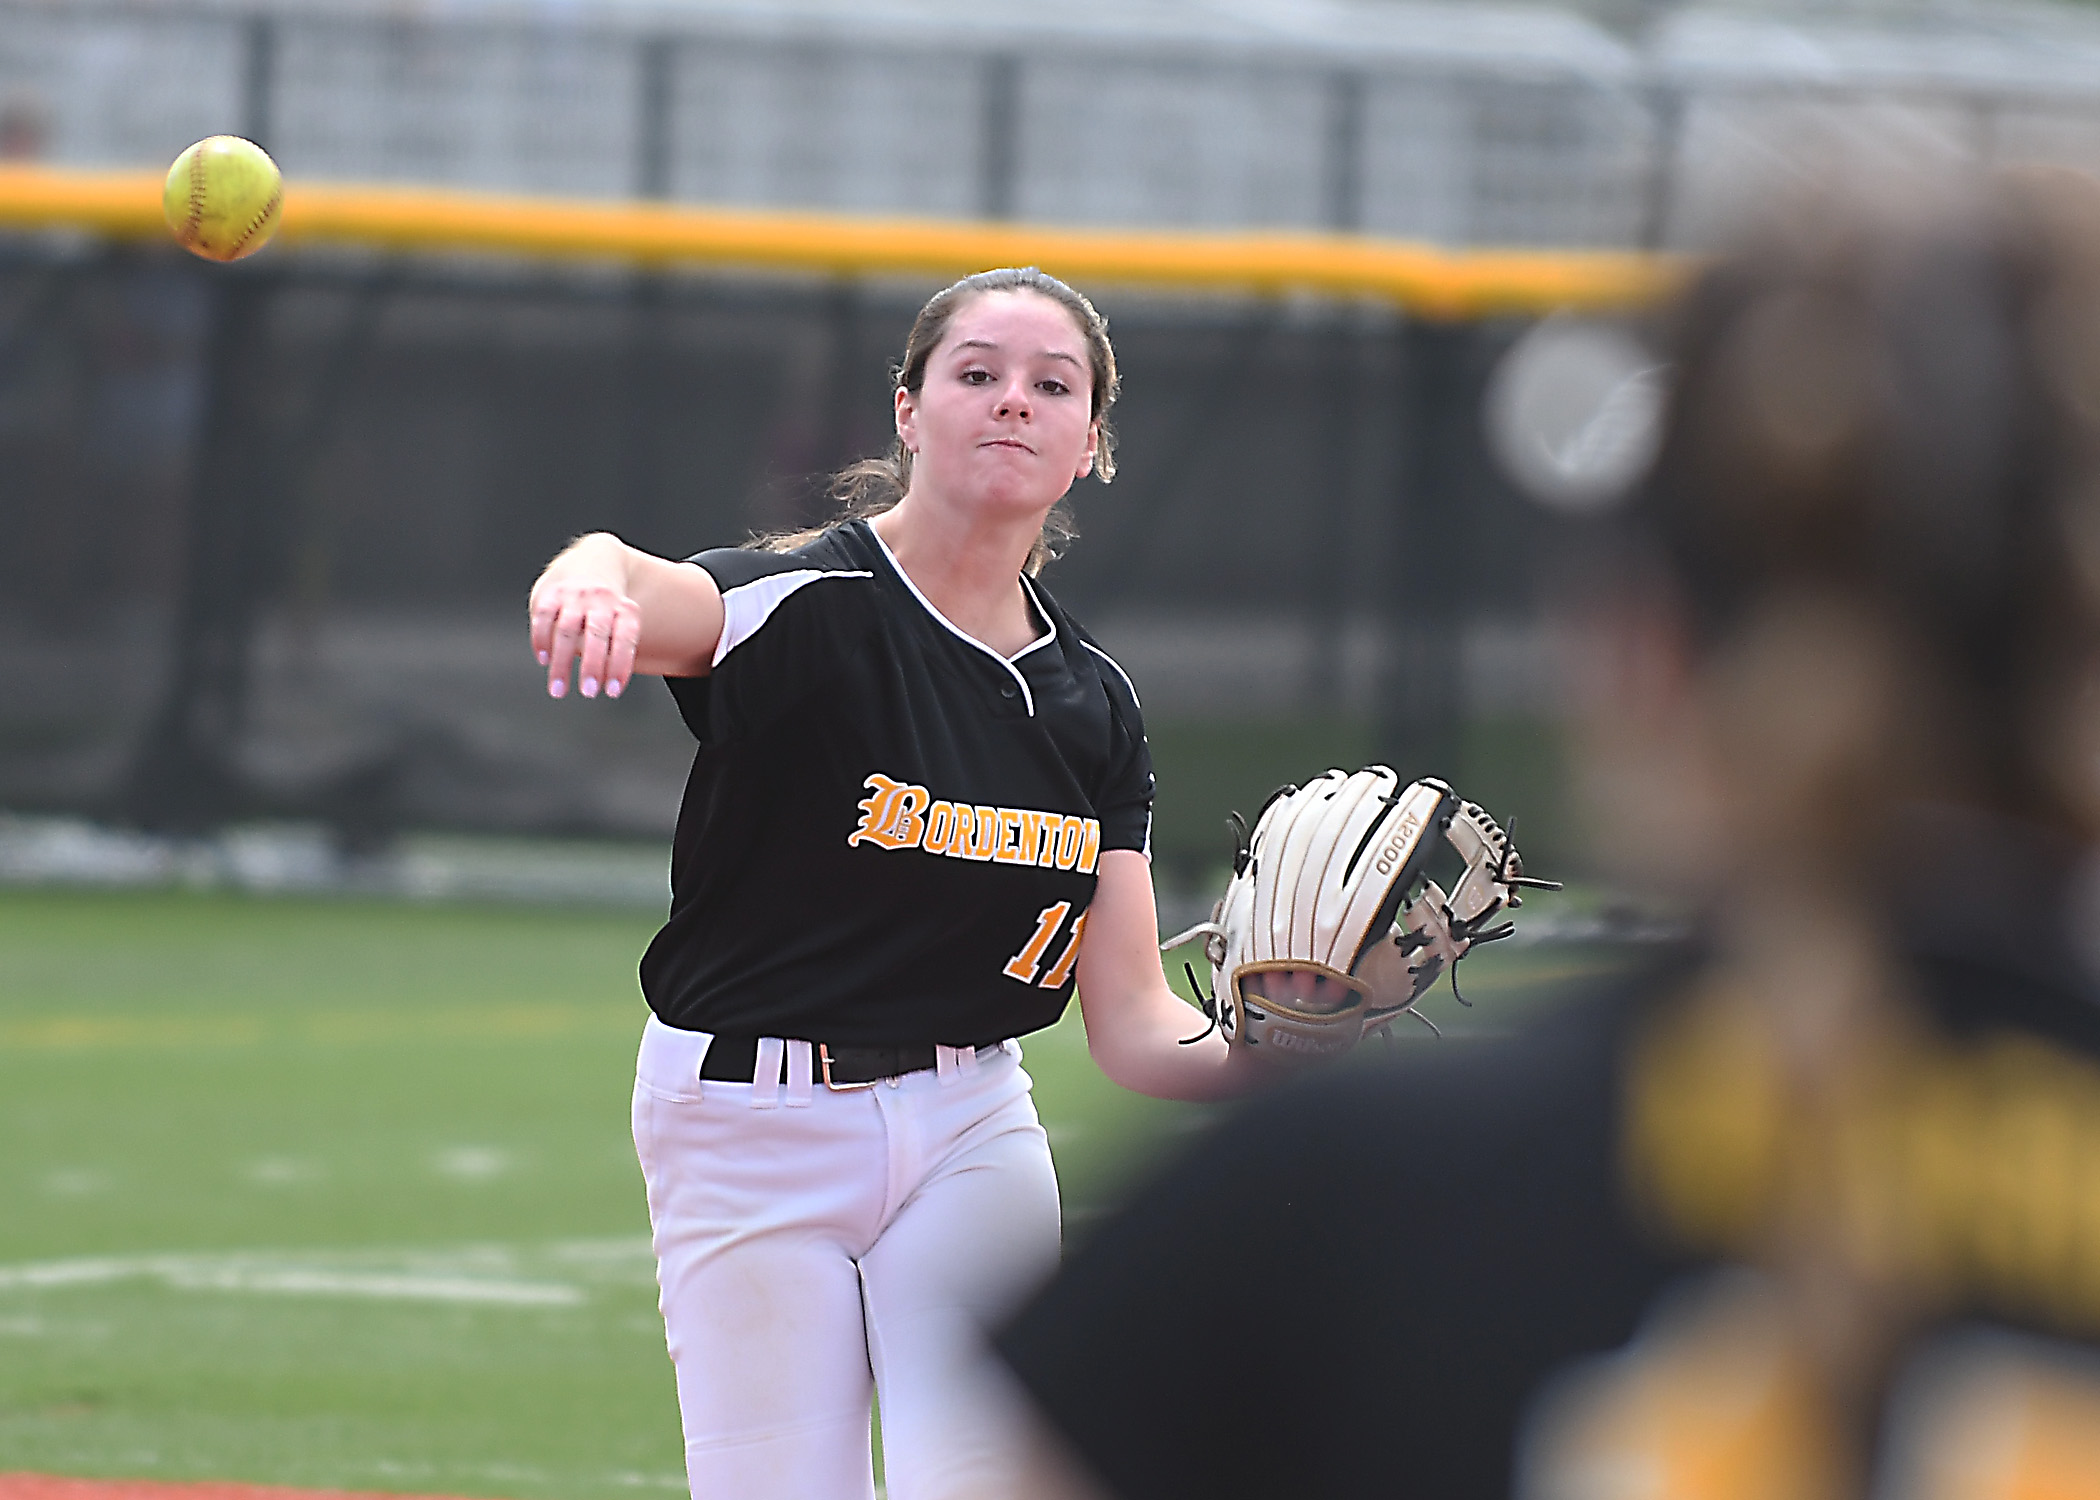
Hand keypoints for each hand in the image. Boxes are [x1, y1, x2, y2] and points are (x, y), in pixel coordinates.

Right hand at [528, 536, 641, 699]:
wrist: (590, 561)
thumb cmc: (607, 606)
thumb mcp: (622, 619)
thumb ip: (619, 647)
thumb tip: (612, 683)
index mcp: (623, 608)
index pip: (625, 637)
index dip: (620, 665)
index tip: (613, 690)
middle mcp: (600, 599)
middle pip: (597, 633)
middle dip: (592, 665)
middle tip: (588, 692)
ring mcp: (575, 595)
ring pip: (567, 630)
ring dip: (562, 662)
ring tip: (558, 689)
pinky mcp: (550, 593)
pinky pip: (544, 617)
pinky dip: (542, 640)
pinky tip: (543, 659)